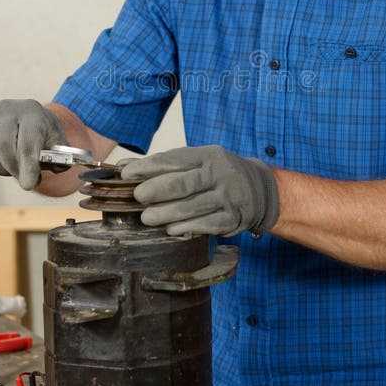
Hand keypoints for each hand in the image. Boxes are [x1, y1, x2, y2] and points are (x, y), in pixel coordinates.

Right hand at [0, 99, 66, 189]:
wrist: (28, 118)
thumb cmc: (44, 134)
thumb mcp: (58, 143)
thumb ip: (60, 158)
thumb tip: (56, 167)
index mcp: (32, 112)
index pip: (27, 140)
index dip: (27, 165)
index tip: (28, 185)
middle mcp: (8, 110)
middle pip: (3, 146)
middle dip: (14, 169)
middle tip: (24, 179)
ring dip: (1, 170)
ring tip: (15, 169)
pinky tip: (2, 164)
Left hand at [120, 144, 279, 236]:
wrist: (259, 189)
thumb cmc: (217, 174)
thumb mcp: (199, 161)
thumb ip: (167, 165)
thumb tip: (126, 168)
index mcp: (208, 156)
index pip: (175, 160)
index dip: (149, 167)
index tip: (127, 174)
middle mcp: (220, 174)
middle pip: (185, 183)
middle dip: (158, 190)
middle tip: (137, 196)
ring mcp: (228, 197)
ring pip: (193, 206)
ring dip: (167, 213)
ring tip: (147, 218)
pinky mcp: (233, 218)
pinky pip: (207, 225)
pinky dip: (187, 227)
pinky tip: (171, 230)